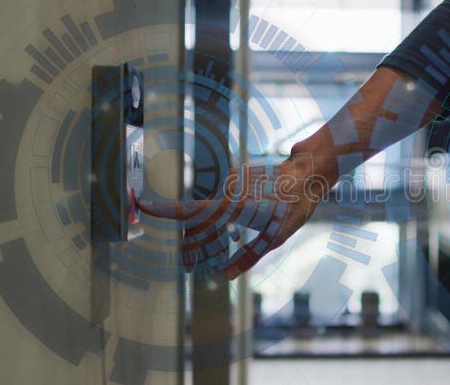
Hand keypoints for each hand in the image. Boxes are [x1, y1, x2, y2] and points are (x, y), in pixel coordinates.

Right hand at [140, 153, 331, 278]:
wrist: (306, 173)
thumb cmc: (294, 206)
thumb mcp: (275, 238)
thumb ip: (249, 256)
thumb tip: (227, 275)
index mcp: (235, 206)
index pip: (194, 209)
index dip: (166, 210)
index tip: (143, 207)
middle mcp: (228, 191)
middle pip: (198, 220)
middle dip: (190, 245)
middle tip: (190, 268)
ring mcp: (231, 182)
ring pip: (208, 211)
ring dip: (205, 232)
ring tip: (213, 251)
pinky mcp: (235, 178)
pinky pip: (218, 200)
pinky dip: (216, 217)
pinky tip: (229, 230)